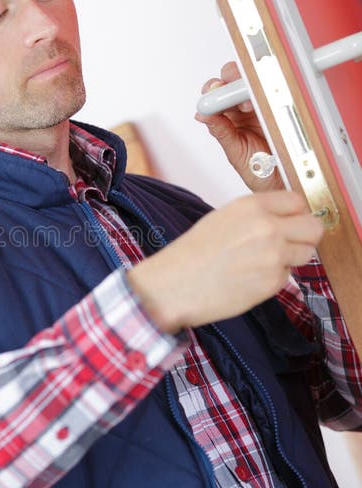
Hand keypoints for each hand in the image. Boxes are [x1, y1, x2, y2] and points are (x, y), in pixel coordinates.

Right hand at [127, 191, 323, 331]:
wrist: (173, 286)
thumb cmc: (191, 254)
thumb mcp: (224, 217)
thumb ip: (258, 215)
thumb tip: (286, 220)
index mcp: (252, 206)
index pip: (298, 201)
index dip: (296, 213)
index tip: (292, 221)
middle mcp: (267, 227)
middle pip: (314, 228)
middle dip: (304, 237)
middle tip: (289, 244)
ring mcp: (273, 256)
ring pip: (306, 254)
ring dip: (291, 259)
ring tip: (263, 263)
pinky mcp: (273, 282)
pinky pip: (288, 277)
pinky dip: (274, 279)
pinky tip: (250, 278)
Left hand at [195, 61, 283, 191]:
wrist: (285, 182)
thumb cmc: (259, 171)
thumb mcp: (236, 153)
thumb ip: (221, 132)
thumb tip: (201, 114)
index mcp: (228, 118)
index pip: (215, 93)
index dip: (213, 89)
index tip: (215, 91)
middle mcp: (244, 108)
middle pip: (234, 79)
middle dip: (232, 80)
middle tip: (234, 93)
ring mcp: (264, 104)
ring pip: (254, 80)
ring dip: (250, 84)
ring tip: (251, 103)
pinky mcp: (284, 105)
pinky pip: (275, 90)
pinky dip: (270, 88)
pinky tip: (267, 98)